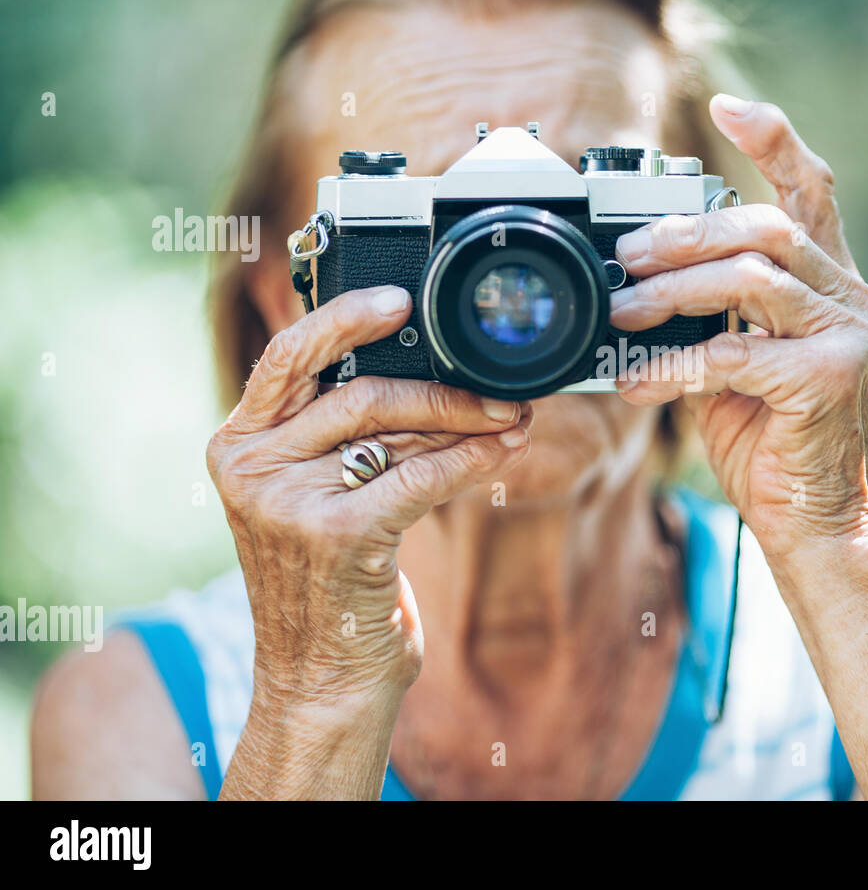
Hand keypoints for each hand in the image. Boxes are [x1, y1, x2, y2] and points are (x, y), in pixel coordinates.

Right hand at [205, 286, 531, 712]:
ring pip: (394, 429)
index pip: (289, 356)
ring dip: (469, 421)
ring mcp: (286, 502)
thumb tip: (429, 376)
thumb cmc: (329, 584)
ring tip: (513, 417)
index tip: (402, 300)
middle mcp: (251, 467)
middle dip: (443, 389)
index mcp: (238, 446)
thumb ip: (343, 438)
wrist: (320, 682)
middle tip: (501, 393)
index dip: (347, 318)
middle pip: (361, 391)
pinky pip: (421, 476)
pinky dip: (472, 460)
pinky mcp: (334, 536)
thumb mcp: (314, 498)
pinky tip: (504, 452)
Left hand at [610, 95, 867, 561]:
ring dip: (671, 292)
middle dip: (685, 232)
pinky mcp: (830, 379)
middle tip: (626, 256)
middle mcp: (853, 300)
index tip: (728, 106)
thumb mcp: (737, 366)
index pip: (814, 191)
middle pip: (766, 226)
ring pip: (750, 277)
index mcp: (833, 286)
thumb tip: (640, 283)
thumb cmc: (773, 446)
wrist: (817, 529)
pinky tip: (634, 380)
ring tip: (620, 311)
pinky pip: (734, 352)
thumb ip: (713, 316)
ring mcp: (850, 336)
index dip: (774, 140)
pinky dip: (672, 363)